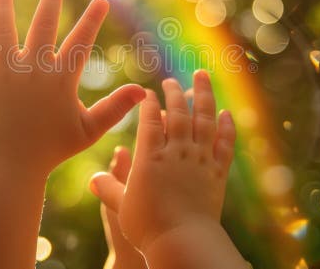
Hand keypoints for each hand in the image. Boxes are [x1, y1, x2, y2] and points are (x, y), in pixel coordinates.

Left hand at [0, 0, 145, 174]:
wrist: (5, 169)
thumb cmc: (49, 152)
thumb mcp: (86, 131)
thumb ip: (115, 108)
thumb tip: (143, 90)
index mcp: (60, 80)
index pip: (80, 41)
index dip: (92, 19)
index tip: (101, 0)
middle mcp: (31, 71)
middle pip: (42, 24)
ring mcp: (3, 74)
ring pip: (2, 29)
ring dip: (3, 3)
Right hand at [90, 71, 236, 251]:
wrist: (183, 243)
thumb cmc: (147, 227)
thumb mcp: (121, 207)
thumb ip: (109, 188)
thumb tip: (92, 178)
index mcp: (151, 158)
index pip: (151, 120)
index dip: (149, 104)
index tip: (147, 93)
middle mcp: (177, 153)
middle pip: (178, 113)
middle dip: (174, 93)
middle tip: (171, 81)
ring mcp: (200, 160)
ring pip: (205, 120)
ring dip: (204, 95)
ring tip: (202, 75)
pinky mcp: (217, 173)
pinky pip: (224, 144)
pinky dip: (227, 127)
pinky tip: (227, 113)